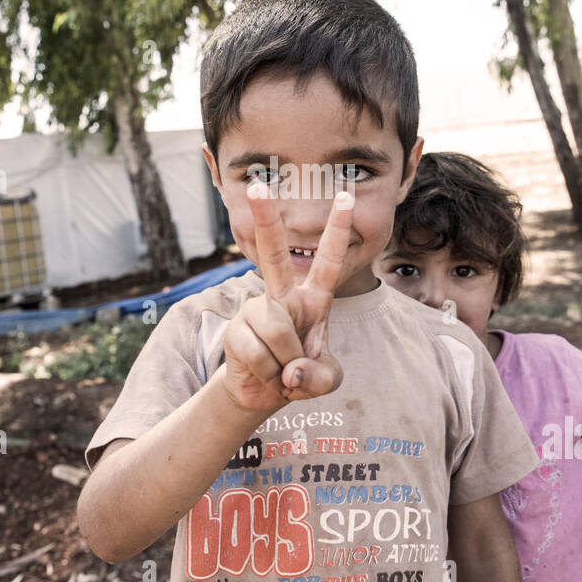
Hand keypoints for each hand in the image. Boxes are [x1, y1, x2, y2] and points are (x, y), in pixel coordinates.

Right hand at [219, 185, 352, 412]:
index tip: (345, 196)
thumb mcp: (326, 380)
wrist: (263, 394)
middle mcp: (282, 297)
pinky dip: (270, 374)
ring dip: (286, 363)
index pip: (328, 261)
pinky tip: (267, 375)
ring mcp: (256, 310)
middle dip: (265, 219)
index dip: (338, 230)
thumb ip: (321, 378)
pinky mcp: (236, 330)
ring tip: (283, 371)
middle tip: (257, 186)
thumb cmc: (300, 376)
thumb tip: (292, 370)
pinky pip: (261, 353)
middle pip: (273, 253)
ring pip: (279, 330)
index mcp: (313, 299)